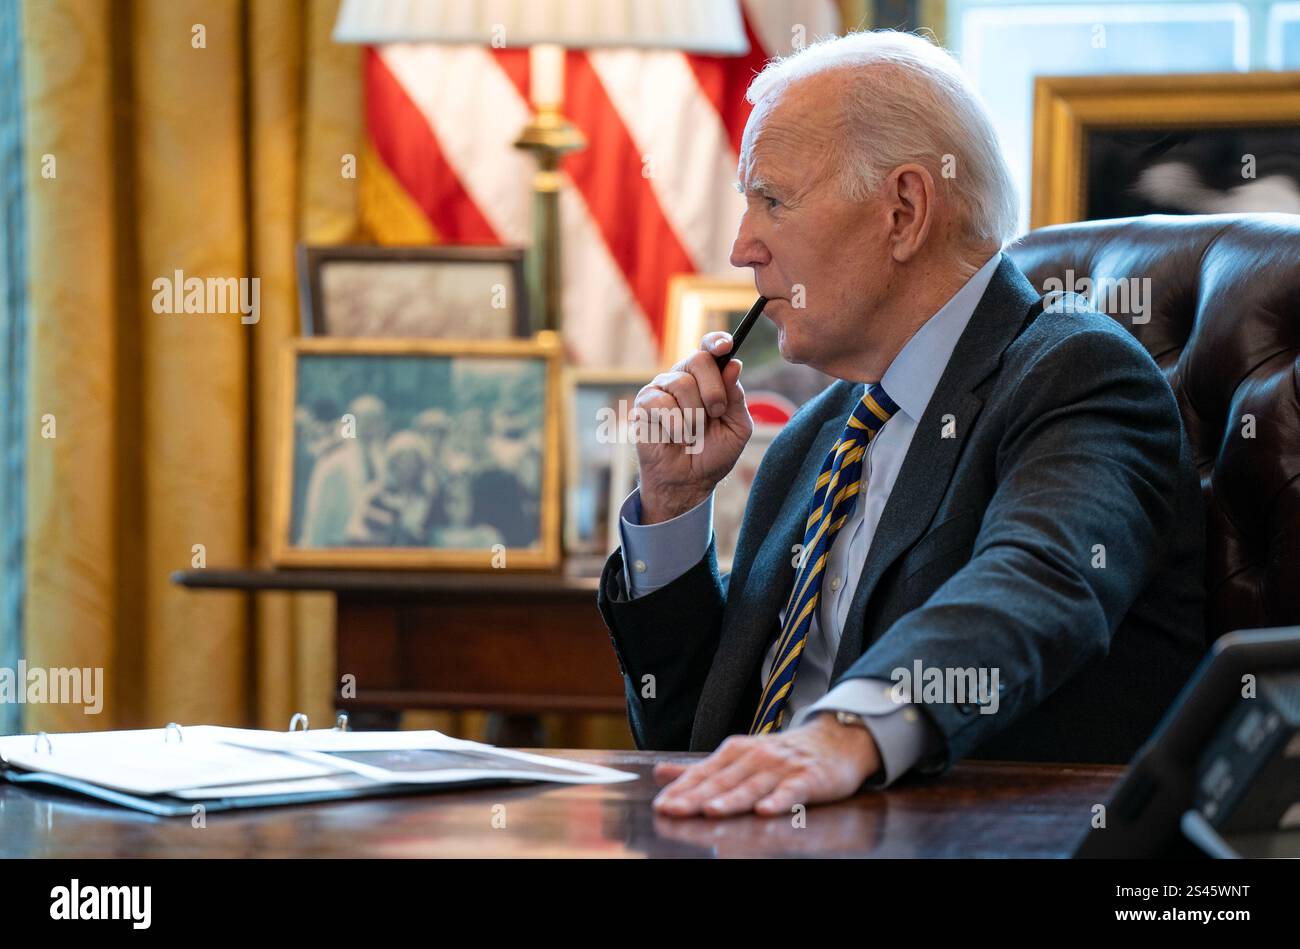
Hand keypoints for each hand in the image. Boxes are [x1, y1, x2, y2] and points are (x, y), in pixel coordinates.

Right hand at [634, 333, 752, 523]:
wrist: (689, 481)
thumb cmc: (713, 454)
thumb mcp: (737, 427)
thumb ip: (736, 398)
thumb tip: (733, 364)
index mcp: (707, 379)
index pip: (710, 347)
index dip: (717, 341)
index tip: (725, 346)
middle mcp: (683, 378)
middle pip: (699, 360)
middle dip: (713, 389)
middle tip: (716, 412)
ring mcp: (661, 389)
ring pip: (682, 384)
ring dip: (694, 416)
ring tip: (692, 435)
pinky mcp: (644, 405)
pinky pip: (662, 404)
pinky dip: (675, 426)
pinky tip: (676, 438)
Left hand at [651, 713, 880, 817]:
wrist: (835, 740)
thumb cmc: (782, 755)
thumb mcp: (738, 756)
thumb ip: (701, 768)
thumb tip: (660, 773)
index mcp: (735, 752)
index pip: (703, 773)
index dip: (681, 789)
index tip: (661, 805)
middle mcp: (756, 757)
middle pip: (723, 781)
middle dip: (696, 796)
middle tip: (673, 810)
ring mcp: (782, 767)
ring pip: (753, 786)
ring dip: (732, 799)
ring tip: (711, 811)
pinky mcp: (808, 778)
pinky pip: (791, 791)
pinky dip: (778, 800)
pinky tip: (764, 811)